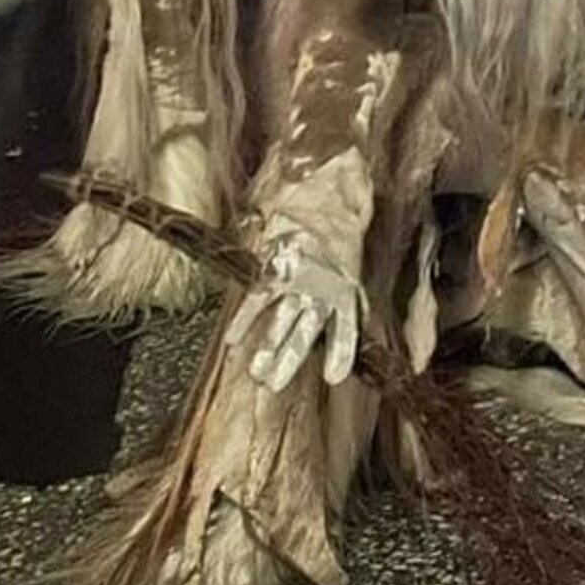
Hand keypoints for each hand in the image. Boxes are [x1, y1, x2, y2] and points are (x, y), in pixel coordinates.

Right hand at [224, 218, 362, 393]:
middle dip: (291, 358)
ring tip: (256, 370)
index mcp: (345, 294)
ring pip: (282, 317)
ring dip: (269, 344)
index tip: (334, 377)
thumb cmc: (337, 246)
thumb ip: (347, 310)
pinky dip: (245, 318)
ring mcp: (300, 277)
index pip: (345, 329)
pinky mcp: (279, 264)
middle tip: (275, 383)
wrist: (328, 202)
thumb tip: (347, 343)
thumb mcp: (351, 277)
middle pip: (307, 330)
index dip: (340, 352)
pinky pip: (259, 296)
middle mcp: (324, 288)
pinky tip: (233, 340)